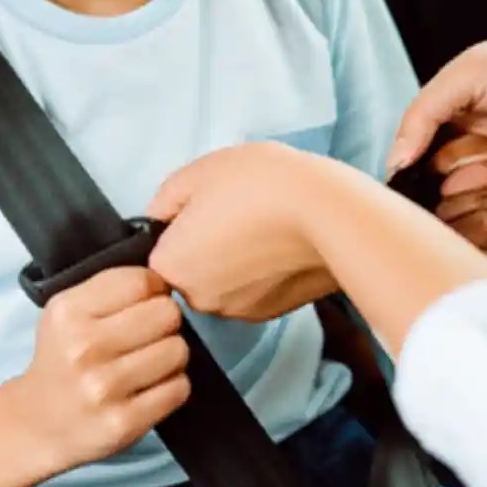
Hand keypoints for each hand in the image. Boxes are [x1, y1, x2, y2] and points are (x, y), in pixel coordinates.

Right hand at [15, 268, 190, 468]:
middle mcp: (84, 348)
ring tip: (150, 363)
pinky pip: (179, 388)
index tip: (145, 304)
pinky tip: (151, 389)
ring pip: (178, 350)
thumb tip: (166, 281)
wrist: (38, 424)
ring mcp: (104, 387)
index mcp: (68, 312)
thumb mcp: (67, 313)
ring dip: (172, 356)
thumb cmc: (63, 359)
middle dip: (165, 323)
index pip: (141, 281)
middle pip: (167, 313)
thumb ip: (111, 290)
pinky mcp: (124, 422)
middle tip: (149, 336)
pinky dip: (172, 386)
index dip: (154, 289)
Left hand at [148, 142, 339, 319]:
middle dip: (205, 248)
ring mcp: (236, 312)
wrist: (328, 213)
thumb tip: (159, 216)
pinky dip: (261, 275)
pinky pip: (252, 292)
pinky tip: (279, 247)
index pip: (158, 251)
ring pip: (222, 284)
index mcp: (172, 265)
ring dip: (234, 264)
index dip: (179, 227)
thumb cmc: (261, 185)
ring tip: (262, 228)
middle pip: (189, 272)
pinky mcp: (271, 314)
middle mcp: (197, 298)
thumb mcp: (200, 172)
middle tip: (235, 214)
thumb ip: (165, 199)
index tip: (205, 209)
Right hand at [388, 27, 486, 176]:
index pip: (413, 145)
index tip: (399, 180)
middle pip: (433, 171)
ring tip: (484, 152)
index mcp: (446, 109)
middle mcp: (464, 135)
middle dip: (437, 172)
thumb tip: (394, 162)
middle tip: (443, 168)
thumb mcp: (457, 81)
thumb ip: (419, 119)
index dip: (406, 162)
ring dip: (467, 174)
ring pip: (459, 185)